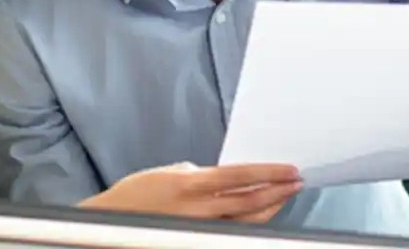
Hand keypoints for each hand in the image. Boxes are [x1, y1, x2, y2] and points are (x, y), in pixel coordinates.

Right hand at [78, 161, 302, 222]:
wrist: (111, 223)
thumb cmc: (134, 195)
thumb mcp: (167, 172)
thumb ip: (195, 174)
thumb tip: (215, 176)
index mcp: (192, 184)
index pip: (241, 177)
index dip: (270, 174)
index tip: (290, 171)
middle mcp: (200, 208)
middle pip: (252, 202)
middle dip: (278, 192)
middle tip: (297, 184)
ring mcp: (200, 227)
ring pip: (246, 221)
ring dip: (269, 209)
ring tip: (283, 197)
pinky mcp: (196, 237)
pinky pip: (230, 229)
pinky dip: (247, 222)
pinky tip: (257, 215)